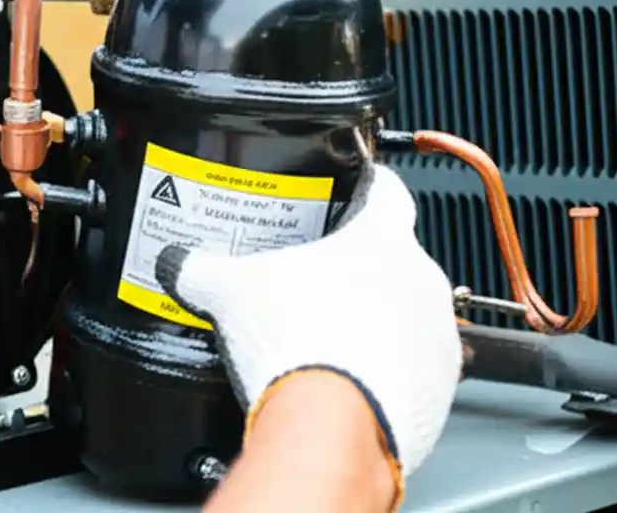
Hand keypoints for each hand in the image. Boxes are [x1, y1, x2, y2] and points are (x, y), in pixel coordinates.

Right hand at [154, 165, 461, 486]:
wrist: (331, 429)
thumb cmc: (299, 348)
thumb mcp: (230, 292)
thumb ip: (201, 269)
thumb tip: (178, 263)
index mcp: (381, 240)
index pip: (385, 192)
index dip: (366, 187)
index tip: (355, 189)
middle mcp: (422, 283)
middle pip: (393, 260)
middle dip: (356, 270)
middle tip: (314, 285)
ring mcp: (436, 338)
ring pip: (408, 317)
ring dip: (376, 324)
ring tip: (325, 341)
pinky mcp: (439, 392)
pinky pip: (413, 371)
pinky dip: (386, 373)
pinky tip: (347, 383)